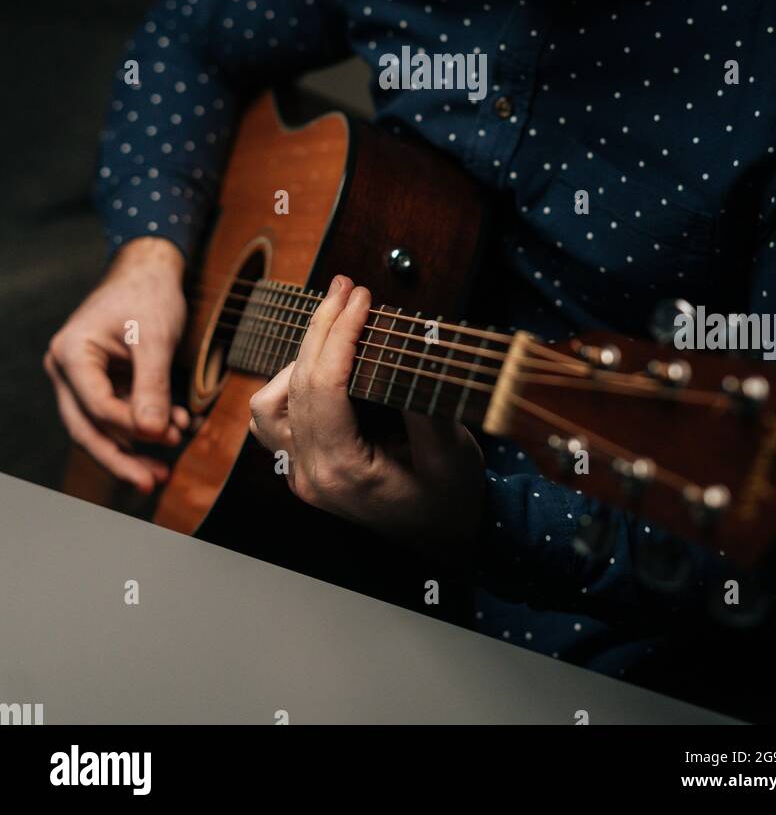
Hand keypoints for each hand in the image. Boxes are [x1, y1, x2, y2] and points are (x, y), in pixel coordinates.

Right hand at [45, 237, 190, 492]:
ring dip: (137, 443)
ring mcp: (81, 377)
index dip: (130, 427)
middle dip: (122, 458)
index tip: (166, 438)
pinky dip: (145, 423)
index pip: (95, 406)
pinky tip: (176, 427)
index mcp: (71, 354)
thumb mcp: (155, 337)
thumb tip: (152, 435)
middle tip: (154, 482)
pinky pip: (117, 412)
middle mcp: (67, 369)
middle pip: (88, 428)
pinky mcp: (100, 381)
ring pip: (102, 426)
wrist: (150, 269)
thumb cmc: (149, 293)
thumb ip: (152, 386)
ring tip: (172, 455)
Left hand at [248, 275, 485, 563]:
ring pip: (270, 400)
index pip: (324, 386)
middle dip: (321, 327)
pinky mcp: (302, 465)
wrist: (449, 538)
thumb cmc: (452, 499)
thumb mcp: (451, 453)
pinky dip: (292, 381)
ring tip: (335, 322)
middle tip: (347, 288)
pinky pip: (275, 417)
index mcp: (341, 471)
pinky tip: (321, 361)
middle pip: (296, 384)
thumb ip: (424, 402)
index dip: (340, 333)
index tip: (361, 297)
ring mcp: (299, 473)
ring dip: (300, 355)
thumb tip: (407, 343)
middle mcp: (309, 474)